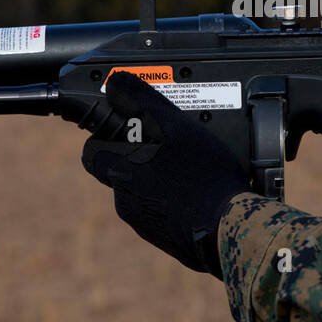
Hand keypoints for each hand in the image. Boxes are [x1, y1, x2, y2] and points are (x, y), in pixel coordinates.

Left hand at [81, 71, 250, 278]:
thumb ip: (140, 101)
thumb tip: (115, 83)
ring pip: (141, 193)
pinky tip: (198, 192)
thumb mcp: (174, 124)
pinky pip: (160, 213)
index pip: (93, 151)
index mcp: (120, 170)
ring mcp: (144, 223)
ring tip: (191, 169)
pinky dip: (173, 202)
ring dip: (158, 180)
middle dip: (140, 158)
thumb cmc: (201, 173)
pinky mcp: (164, 238)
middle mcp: (125, 200)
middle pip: (121, 171)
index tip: (134, 130)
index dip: (110, 137)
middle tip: (169, 147)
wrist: (228, 227)